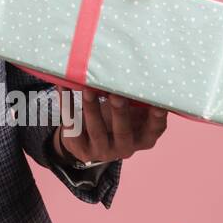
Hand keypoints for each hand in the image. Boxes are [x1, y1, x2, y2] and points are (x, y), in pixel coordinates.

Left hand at [52, 84, 168, 165]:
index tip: (158, 104)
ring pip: (95, 129)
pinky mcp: (80, 147)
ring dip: (91, 108)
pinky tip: (64, 87)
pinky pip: (72, 125)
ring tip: (88, 89)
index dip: (156, 118)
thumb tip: (138, 72)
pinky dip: (67, 104)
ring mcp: (101, 150)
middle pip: (122, 132)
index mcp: (143, 138)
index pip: (153, 130)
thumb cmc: (117, 119)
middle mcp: (125, 148)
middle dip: (119, 112)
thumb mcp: (132, 113)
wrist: (89, 143)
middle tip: (115, 94)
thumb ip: (137, 100)